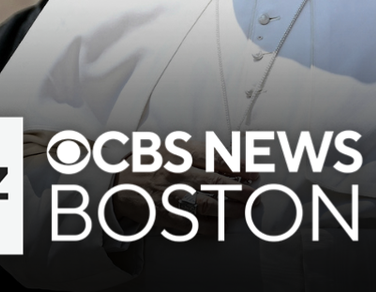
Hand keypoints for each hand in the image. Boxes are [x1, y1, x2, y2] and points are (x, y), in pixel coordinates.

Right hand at [112, 139, 258, 233]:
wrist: (119, 183)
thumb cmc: (151, 162)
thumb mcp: (173, 147)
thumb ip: (200, 151)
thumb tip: (231, 160)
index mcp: (181, 154)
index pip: (218, 160)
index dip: (240, 168)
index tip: (255, 174)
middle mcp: (178, 174)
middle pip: (217, 185)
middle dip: (242, 192)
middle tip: (256, 196)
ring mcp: (172, 196)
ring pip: (209, 206)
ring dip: (231, 210)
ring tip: (246, 211)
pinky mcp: (166, 216)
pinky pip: (194, 225)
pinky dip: (211, 228)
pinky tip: (223, 226)